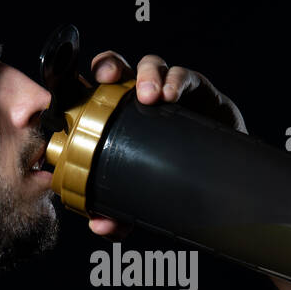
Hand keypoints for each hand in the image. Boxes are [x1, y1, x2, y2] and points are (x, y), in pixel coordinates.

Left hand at [84, 50, 246, 237]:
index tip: (68, 91)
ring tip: (149, 96)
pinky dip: (176, 81)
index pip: (91, 92)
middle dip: (108, 65)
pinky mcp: (196, 89)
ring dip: (146, 74)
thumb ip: (119, 214)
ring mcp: (167, 90)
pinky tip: (172, 95)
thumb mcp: (141, 197)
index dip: (78, 84)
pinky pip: (184, 76)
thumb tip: (99, 224)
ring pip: (150, 66)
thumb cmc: (172, 177)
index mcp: (116, 116)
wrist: (222, 174)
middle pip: (116, 68)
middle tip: (107, 78)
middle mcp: (138, 98)